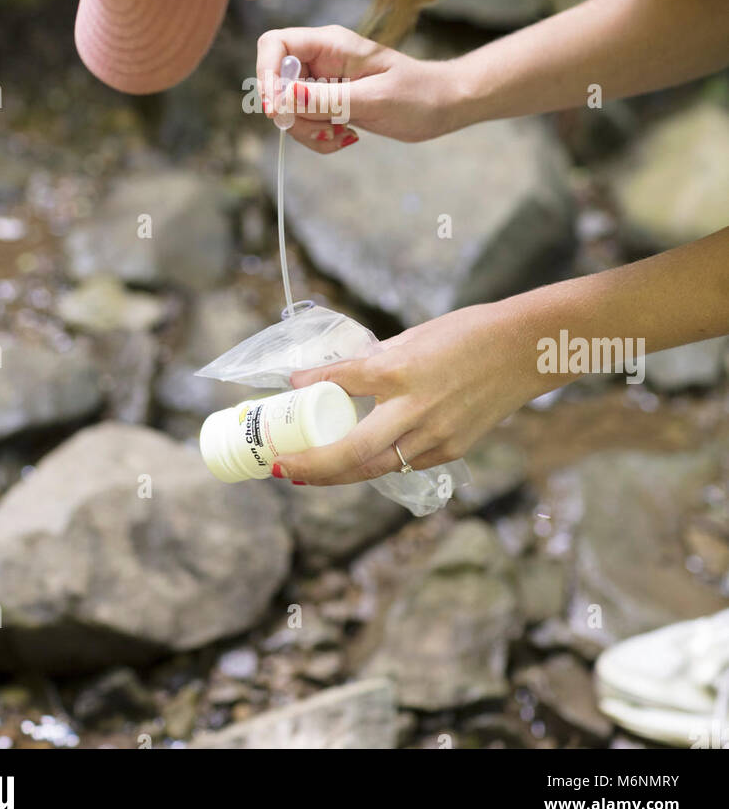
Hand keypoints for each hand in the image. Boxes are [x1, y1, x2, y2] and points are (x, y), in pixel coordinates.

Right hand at [255, 24, 463, 152]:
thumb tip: (281, 98)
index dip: (265, 73)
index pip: (275, 44)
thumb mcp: (373, 99)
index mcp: (330, 44)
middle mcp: (321, 59)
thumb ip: (326, 99)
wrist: (444, 105)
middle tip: (324, 128)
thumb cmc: (419, 94)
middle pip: (276, 82)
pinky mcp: (329, 102)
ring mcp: (323, 82)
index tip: (276, 108)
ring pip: (288, 108)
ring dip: (306, 130)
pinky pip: (305, 122)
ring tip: (341, 135)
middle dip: (291, 114)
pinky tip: (345, 138)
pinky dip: (317, 137)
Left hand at [271, 301, 548, 484]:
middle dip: (312, 468)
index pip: (340, 382)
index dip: (307, 389)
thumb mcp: (411, 338)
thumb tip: (327, 376)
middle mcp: (412, 408)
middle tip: (283, 469)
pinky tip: (360, 458)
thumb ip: (371, 361)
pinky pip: (405, 462)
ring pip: (375, 467)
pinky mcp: (452, 449)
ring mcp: (435, 435)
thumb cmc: (467, 335)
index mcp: (398, 369)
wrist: (524, 350)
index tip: (288, 395)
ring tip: (312, 470)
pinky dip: (378, 462)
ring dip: (340, 473)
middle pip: (350, 453)